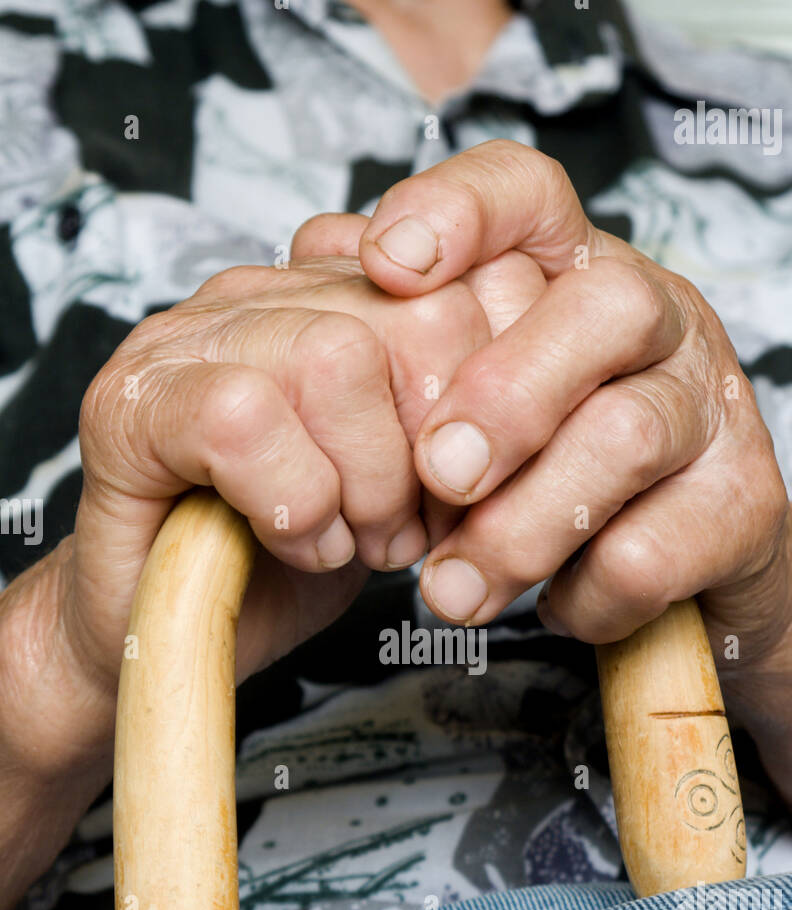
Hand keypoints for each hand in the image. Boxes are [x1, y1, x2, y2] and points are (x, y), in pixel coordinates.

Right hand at [0, 256, 497, 909]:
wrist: (162, 634)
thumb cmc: (288, 558)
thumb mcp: (410, 484)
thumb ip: (461, 419)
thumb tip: (540, 392)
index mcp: (333, 294)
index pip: (470, 274)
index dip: (499, 394)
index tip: (471, 484)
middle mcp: (262, 294)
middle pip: (420, 315)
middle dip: (440, 450)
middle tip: (412, 526)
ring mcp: (189, 339)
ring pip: (336, 359)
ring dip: (368, 484)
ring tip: (351, 538)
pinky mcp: (131, 405)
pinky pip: (244, 419)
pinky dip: (293, 501)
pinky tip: (296, 540)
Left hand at [298, 143, 791, 853]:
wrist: (691, 568)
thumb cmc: (554, 466)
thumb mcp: (480, 387)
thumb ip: (406, 327)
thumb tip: (326, 253)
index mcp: (576, 274)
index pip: (528, 193)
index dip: (460, 212)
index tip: (389, 267)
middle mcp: (658, 321)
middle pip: (604, 307)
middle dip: (507, 396)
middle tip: (439, 475)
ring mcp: (712, 410)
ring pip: (627, 439)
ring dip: (522, 529)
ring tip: (450, 592)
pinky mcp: (741, 508)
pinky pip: (649, 554)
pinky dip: (580, 596)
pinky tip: (550, 607)